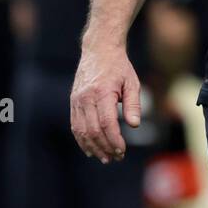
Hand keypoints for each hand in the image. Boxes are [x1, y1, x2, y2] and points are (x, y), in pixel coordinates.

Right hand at [70, 38, 140, 163]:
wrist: (99, 50)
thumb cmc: (119, 67)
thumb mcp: (132, 82)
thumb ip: (133, 105)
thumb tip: (134, 126)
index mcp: (102, 92)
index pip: (106, 123)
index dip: (114, 140)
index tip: (122, 150)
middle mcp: (86, 97)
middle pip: (93, 130)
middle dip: (105, 147)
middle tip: (116, 157)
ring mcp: (77, 100)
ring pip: (81, 130)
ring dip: (93, 147)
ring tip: (104, 158)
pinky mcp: (73, 102)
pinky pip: (75, 125)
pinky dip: (82, 140)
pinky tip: (90, 149)